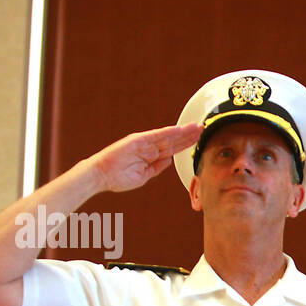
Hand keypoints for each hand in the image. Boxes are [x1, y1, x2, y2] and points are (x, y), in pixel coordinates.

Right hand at [85, 123, 201, 193]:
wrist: (101, 176)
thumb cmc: (118, 178)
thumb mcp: (144, 176)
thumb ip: (157, 167)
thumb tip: (169, 160)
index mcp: (150, 156)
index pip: (172, 149)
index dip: (186, 144)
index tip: (198, 140)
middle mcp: (148, 147)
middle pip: (173, 141)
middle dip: (189, 136)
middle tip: (203, 128)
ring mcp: (143, 143)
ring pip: (167, 136)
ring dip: (182, 132)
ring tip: (196, 127)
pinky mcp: (136, 141)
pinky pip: (155, 136)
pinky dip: (167, 133)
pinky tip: (179, 130)